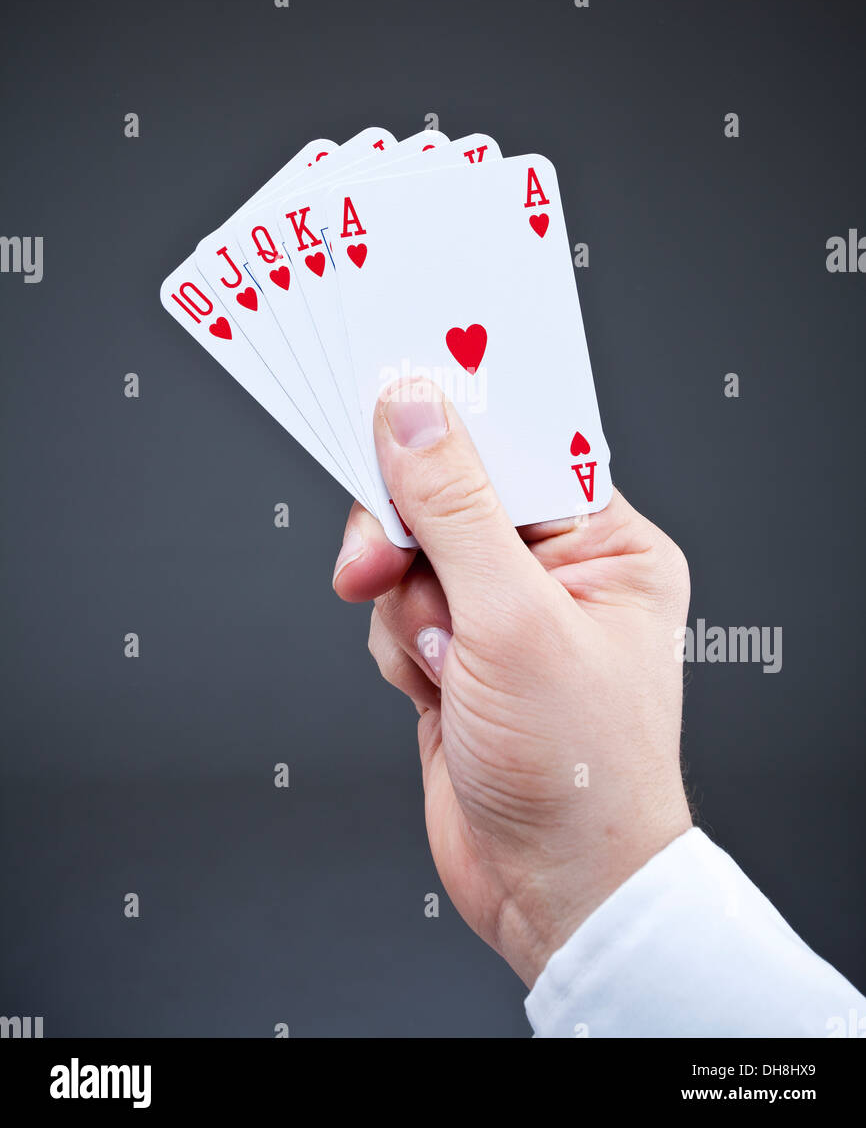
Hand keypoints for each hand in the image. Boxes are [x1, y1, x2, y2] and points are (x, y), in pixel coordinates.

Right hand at [332, 379, 691, 986]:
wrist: (551, 890)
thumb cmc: (576, 769)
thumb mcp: (513, 621)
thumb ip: (454, 508)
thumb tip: (413, 412)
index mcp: (610, 545)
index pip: (522, 448)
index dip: (454, 430)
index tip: (389, 408)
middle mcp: (561, 572)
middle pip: (452, 498)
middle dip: (410, 539)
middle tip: (375, 564)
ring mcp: (507, 615)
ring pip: (413, 556)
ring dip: (409, 611)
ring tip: (444, 667)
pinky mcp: (463, 655)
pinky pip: (400, 611)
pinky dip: (401, 649)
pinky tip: (435, 692)